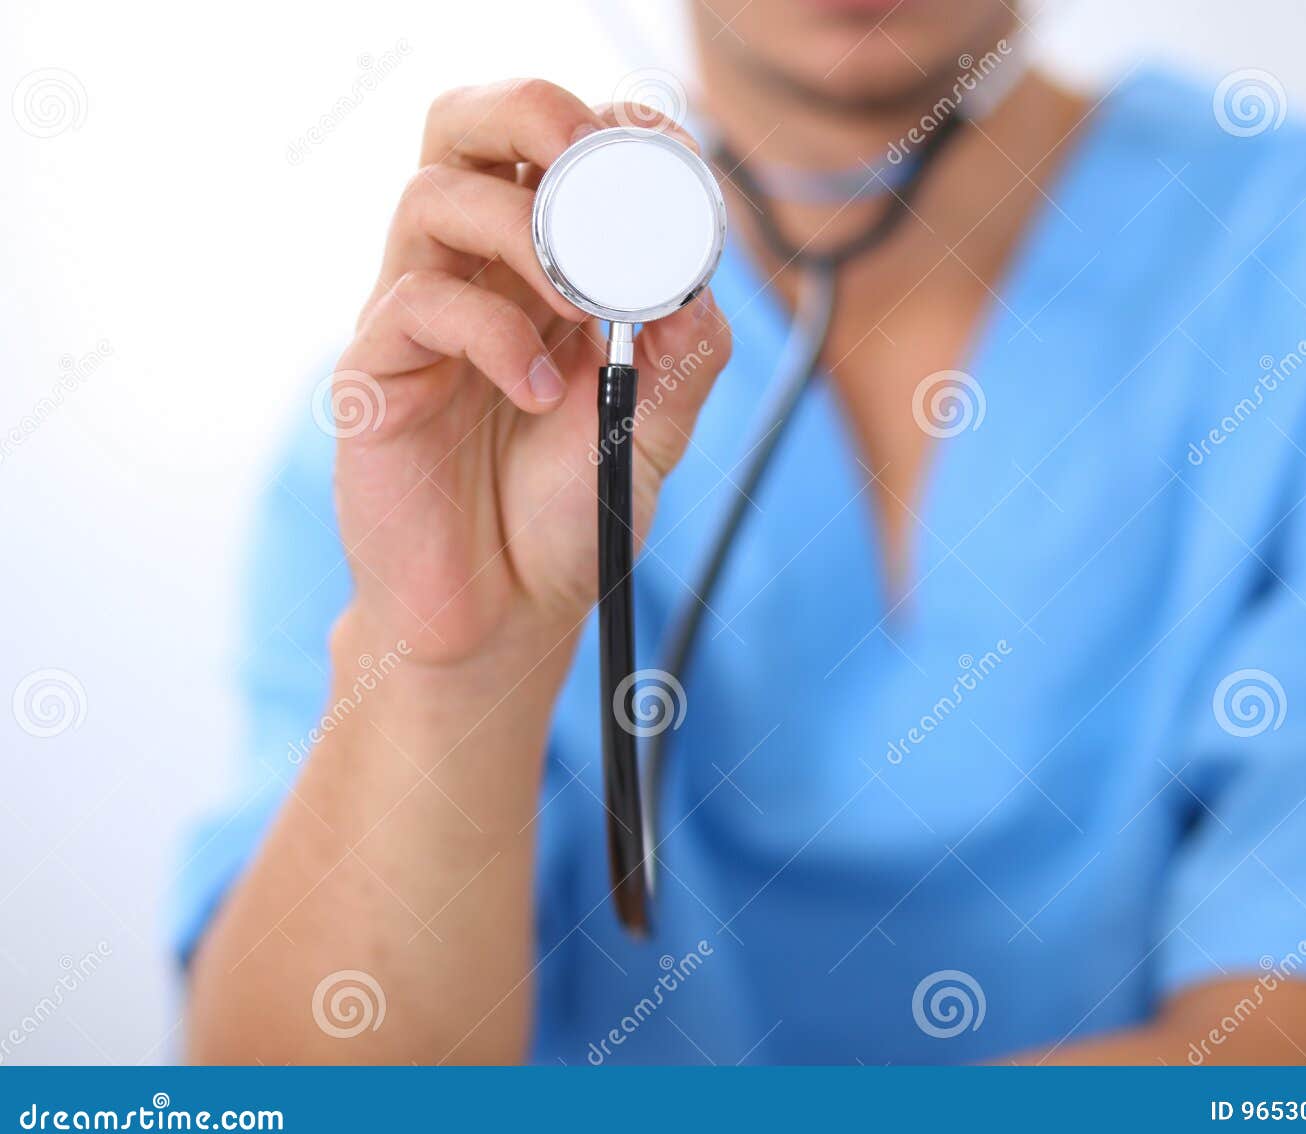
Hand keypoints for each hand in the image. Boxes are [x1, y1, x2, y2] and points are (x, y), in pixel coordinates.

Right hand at [331, 80, 729, 668]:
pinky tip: (545, 393)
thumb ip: (683, 353)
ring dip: (526, 229)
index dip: (606, 132)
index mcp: (542, 270)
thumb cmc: (569, 516)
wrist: (505, 617)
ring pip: (435, 196)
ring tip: (584, 308)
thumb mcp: (654, 430)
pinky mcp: (376, 373)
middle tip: (593, 155)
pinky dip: (496, 334)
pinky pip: (419, 304)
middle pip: (465, 127)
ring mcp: (417, 317)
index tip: (668, 156)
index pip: (550, 150)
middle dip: (533, 111)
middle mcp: (474, 274)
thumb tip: (696, 273)